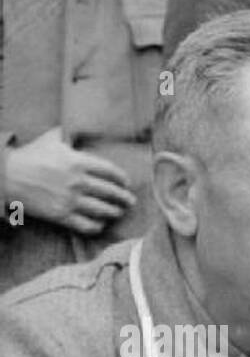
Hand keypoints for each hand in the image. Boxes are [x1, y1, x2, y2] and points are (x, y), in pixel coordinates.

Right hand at [4, 127, 135, 234]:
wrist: (7, 176)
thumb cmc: (29, 156)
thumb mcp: (50, 139)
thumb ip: (68, 135)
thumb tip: (77, 129)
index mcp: (78, 161)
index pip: (110, 171)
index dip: (122, 178)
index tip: (126, 182)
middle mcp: (78, 182)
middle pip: (111, 192)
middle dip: (124, 198)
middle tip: (130, 201)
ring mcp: (71, 200)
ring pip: (103, 210)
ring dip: (115, 212)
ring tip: (119, 212)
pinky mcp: (62, 215)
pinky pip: (87, 225)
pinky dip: (97, 226)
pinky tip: (100, 224)